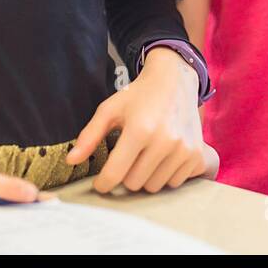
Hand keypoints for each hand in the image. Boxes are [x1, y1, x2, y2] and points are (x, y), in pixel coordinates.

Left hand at [66, 47, 217, 192]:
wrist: (175, 81)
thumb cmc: (138, 96)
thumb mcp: (109, 109)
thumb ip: (89, 136)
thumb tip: (71, 160)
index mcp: (139, 130)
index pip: (115, 174)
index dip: (103, 183)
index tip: (100, 182)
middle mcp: (164, 141)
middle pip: (134, 184)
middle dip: (125, 176)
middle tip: (126, 159)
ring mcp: (183, 150)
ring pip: (154, 186)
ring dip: (146, 177)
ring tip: (145, 156)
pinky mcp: (197, 155)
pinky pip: (175, 183)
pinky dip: (165, 175)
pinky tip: (162, 157)